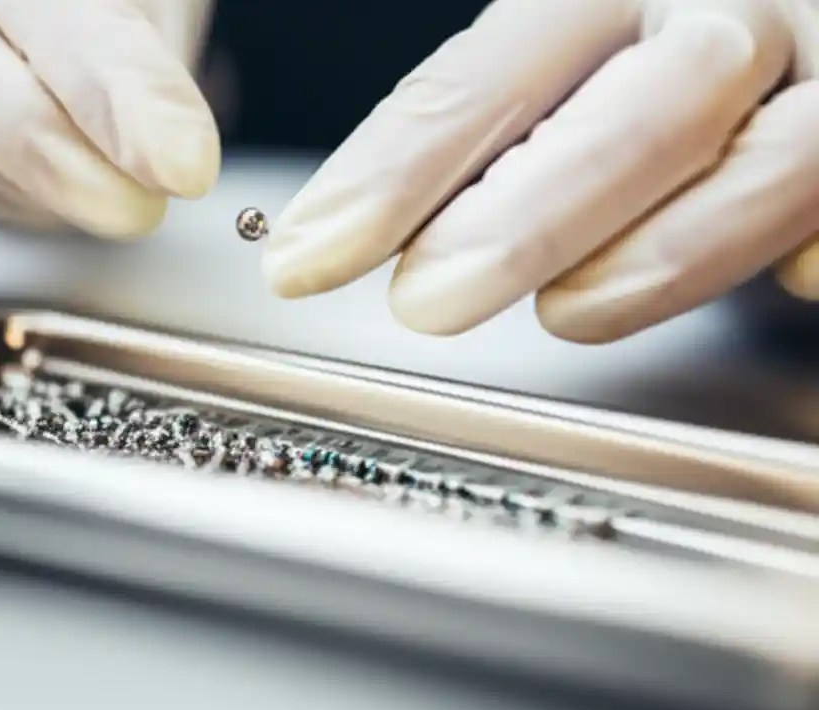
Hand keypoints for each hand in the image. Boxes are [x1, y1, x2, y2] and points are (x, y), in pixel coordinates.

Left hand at [263, 0, 818, 342]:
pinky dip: (815, 248)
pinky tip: (791, 274)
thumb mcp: (579, 39)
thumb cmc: (660, 41)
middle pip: (636, 110)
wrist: (805, 11)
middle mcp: (735, 6)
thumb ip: (490, 114)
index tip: (307, 257)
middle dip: (525, 217)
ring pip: (776, 163)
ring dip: (664, 254)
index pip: (488, 76)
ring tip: (568, 313)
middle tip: (425, 301)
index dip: (394, 171)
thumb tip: (344, 226)